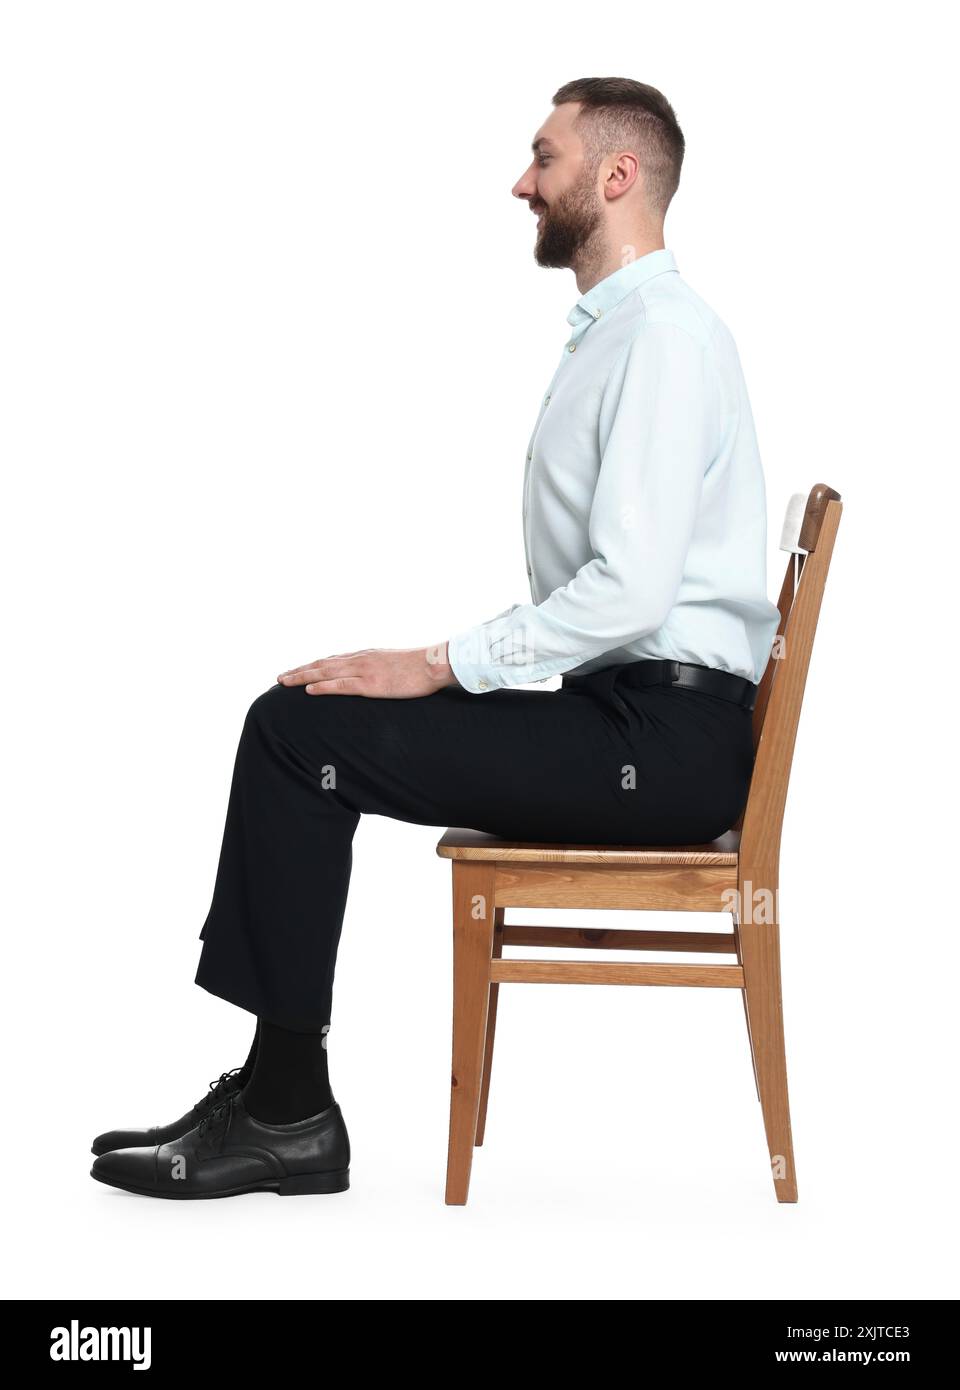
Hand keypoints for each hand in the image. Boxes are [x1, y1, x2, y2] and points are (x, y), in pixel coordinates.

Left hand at [277, 643, 460, 697]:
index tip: (298, 670)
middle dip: (300, 670)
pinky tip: (308, 689)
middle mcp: (359, 659)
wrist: (433, 664)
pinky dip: (322, 686)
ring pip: (325, 672)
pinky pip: (341, 685)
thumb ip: (380, 669)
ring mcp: (364, 671)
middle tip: (280, 678)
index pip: (332, 660)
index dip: (312, 666)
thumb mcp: (394, 664)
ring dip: (302, 677)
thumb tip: (375, 677)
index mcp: (365, 655)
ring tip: (285, 682)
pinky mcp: (371, 684)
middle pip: (322, 664)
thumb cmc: (420, 667)